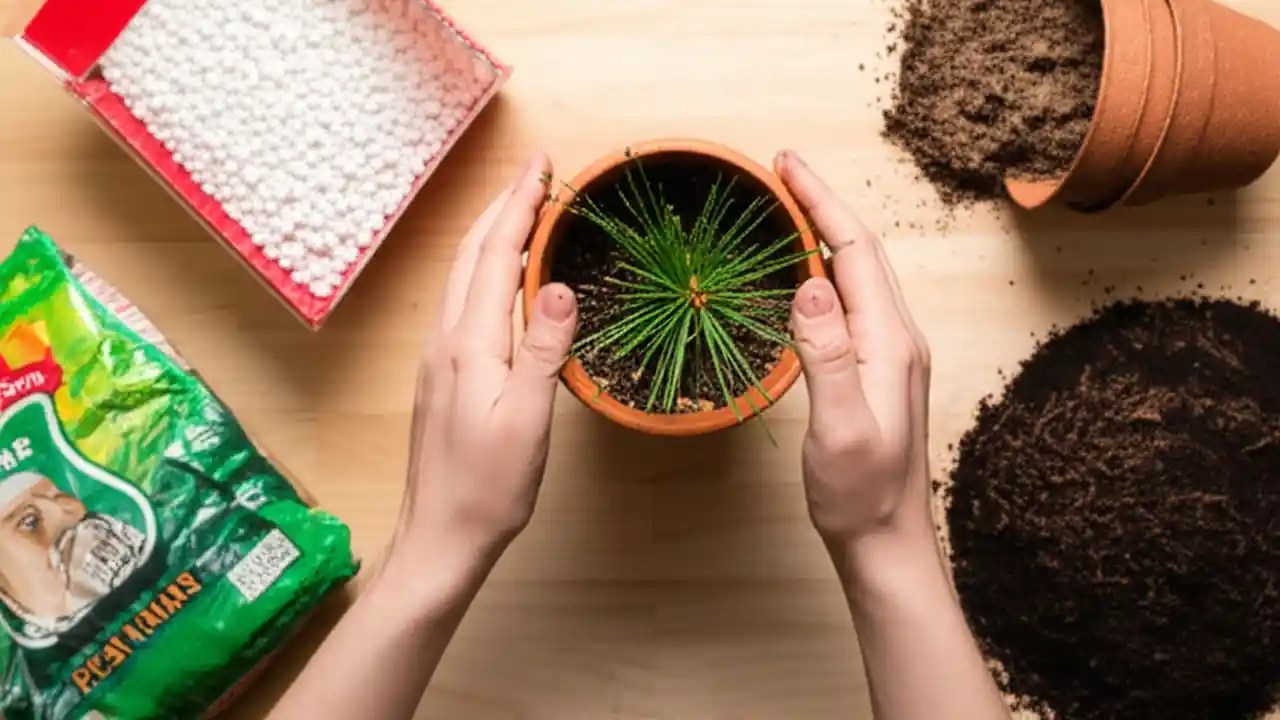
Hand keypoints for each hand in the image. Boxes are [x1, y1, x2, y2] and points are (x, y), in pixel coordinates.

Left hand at [391, 154, 578, 574]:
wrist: (440, 536)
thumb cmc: (489, 487)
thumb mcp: (528, 419)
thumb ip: (543, 349)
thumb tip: (558, 283)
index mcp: (468, 344)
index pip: (495, 256)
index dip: (519, 205)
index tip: (541, 165)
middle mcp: (446, 341)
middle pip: (472, 255)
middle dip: (503, 207)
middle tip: (535, 172)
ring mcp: (438, 358)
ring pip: (463, 277)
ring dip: (492, 236)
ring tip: (523, 210)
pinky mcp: (441, 376)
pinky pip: (463, 302)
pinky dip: (486, 270)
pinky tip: (502, 278)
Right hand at [776, 150, 933, 561]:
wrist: (887, 542)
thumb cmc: (861, 493)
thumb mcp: (840, 427)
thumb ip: (827, 354)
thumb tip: (809, 283)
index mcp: (890, 341)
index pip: (853, 251)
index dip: (821, 202)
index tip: (787, 164)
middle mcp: (898, 338)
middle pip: (862, 251)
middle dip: (824, 202)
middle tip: (784, 169)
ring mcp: (892, 354)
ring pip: (860, 274)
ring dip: (827, 232)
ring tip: (792, 205)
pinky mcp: (879, 371)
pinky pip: (854, 301)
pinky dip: (828, 268)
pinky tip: (807, 273)